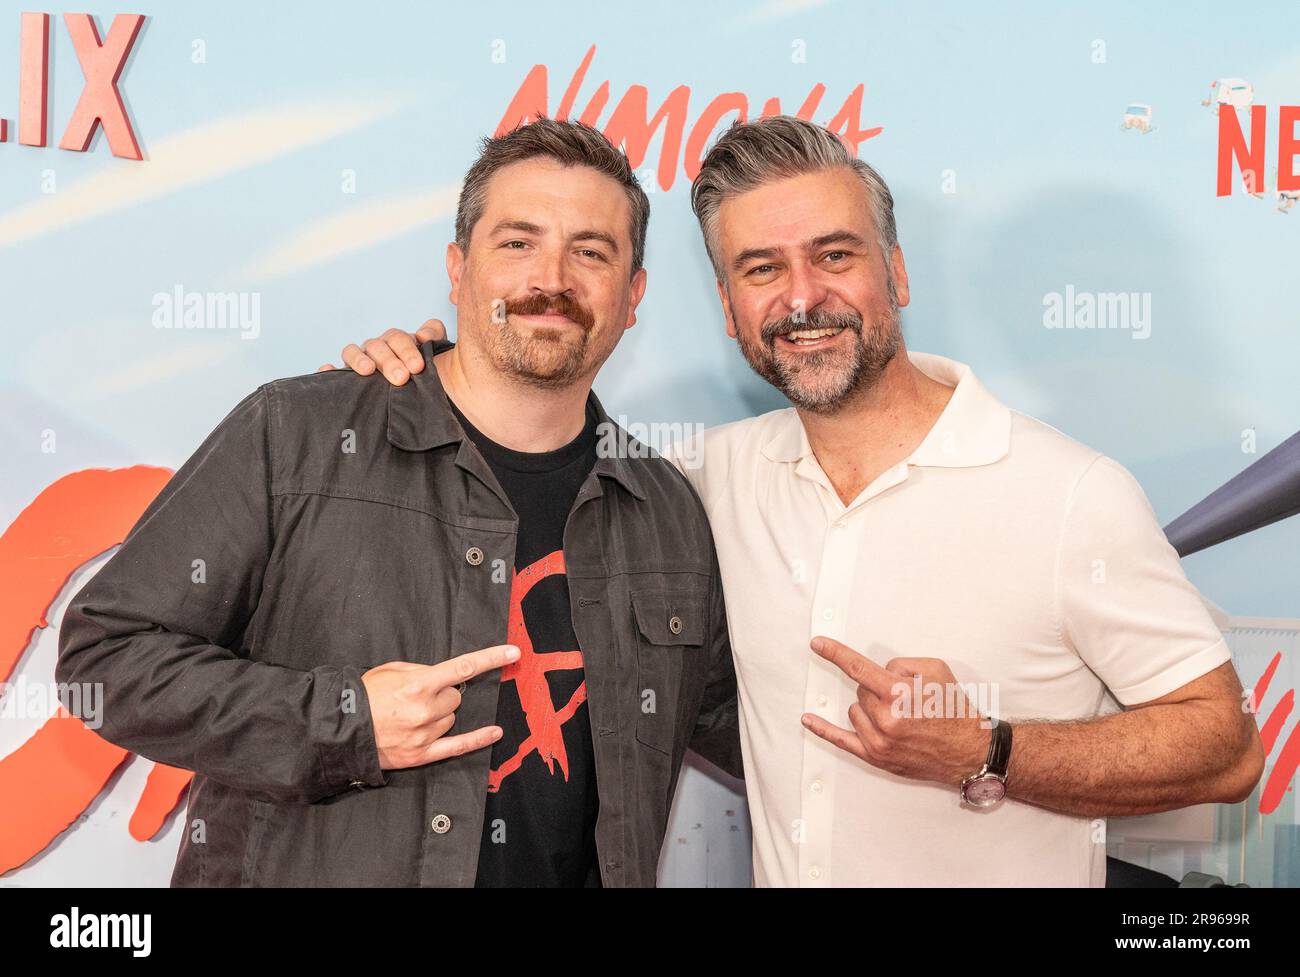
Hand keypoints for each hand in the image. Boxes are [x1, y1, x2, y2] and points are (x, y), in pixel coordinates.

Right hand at [315, 319, 447, 383]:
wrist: (418, 405)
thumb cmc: (425, 378)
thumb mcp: (436, 356)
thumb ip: (435, 337)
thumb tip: (424, 335)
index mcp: (397, 343)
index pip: (398, 338)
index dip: (407, 349)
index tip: (418, 367)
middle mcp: (377, 350)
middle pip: (378, 346)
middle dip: (389, 360)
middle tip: (401, 378)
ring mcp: (359, 362)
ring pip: (353, 351)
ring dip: (359, 358)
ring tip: (368, 370)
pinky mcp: (345, 379)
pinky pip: (332, 371)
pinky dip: (329, 369)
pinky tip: (327, 369)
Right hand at [362, 644, 517, 768]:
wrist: (339, 729)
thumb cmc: (364, 695)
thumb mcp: (390, 670)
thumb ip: (422, 670)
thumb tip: (446, 675)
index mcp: (418, 684)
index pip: (463, 667)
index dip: (491, 659)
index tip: (513, 653)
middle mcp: (425, 709)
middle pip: (455, 698)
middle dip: (443, 695)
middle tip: (419, 698)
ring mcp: (424, 734)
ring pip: (451, 718)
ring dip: (440, 715)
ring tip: (412, 716)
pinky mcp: (421, 754)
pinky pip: (457, 746)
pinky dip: (478, 739)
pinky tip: (495, 732)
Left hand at [800, 636, 987, 784]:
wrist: (970, 750)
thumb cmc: (954, 709)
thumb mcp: (935, 670)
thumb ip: (901, 664)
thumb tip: (879, 672)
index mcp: (898, 693)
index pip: (858, 668)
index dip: (835, 653)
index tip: (818, 643)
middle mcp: (885, 718)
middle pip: (861, 690)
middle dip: (879, 689)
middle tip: (906, 698)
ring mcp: (879, 741)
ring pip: (855, 710)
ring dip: (871, 708)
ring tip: (901, 716)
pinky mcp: (877, 757)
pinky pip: (842, 740)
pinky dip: (823, 729)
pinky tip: (808, 719)